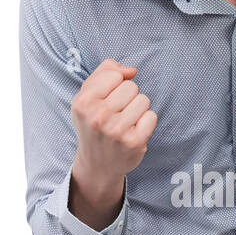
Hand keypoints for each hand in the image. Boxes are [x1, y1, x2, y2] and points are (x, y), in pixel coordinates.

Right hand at [69, 59, 157, 224]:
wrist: (97, 164)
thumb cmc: (94, 122)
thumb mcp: (87, 95)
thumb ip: (105, 72)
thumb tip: (132, 70)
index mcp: (83, 102)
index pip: (115, 75)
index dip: (115, 84)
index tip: (107, 99)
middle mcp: (98, 117)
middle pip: (131, 86)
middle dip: (127, 97)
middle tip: (117, 113)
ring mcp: (116, 131)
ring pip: (143, 100)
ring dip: (138, 109)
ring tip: (125, 122)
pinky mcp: (134, 142)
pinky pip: (152, 116)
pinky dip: (146, 122)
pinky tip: (134, 131)